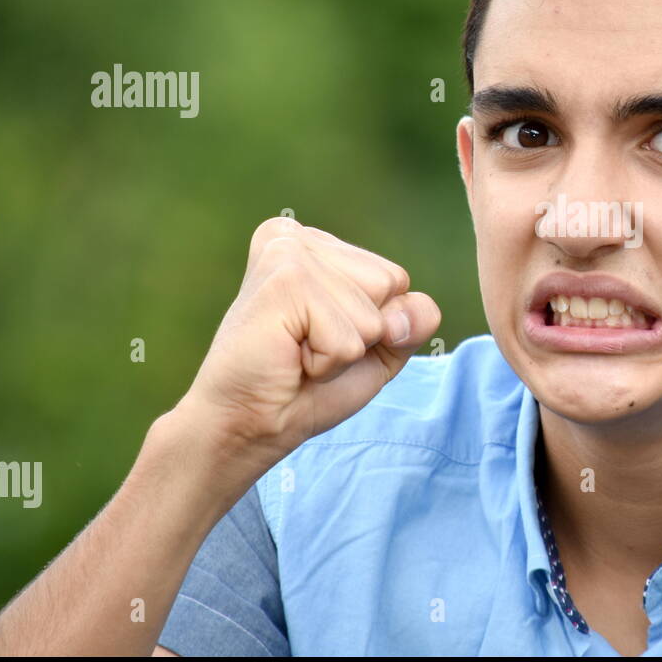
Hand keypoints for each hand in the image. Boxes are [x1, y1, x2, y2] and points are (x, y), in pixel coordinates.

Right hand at [172, 217, 440, 463]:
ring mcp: (288, 253)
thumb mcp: (378, 349)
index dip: (375, 325)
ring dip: (343, 351)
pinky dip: (328, 363)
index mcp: (317, 244)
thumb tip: (413, 308)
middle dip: (361, 334)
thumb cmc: (305, 387)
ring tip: (296, 353)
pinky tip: (289, 356)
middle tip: (307, 348)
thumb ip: (413, 320)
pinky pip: (350, 338)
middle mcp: (298, 236)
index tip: (321, 337)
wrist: (248, 425)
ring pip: (373, 313)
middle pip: (391, 284)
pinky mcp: (284, 281)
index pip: (395, 279)